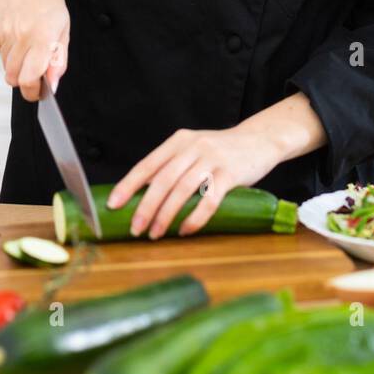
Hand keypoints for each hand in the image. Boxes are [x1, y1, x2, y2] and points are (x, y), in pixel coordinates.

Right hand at [0, 0, 70, 101]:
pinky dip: (9, 51)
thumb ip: (58, 59)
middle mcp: (21, 36)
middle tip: (36, 75)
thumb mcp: (63, 26)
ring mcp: (4, 34)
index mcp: (42, 36)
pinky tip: (18, 33)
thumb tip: (53, 83)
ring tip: (29, 46)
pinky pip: (0, 53)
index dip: (33, 92)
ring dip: (17, 65)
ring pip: (7, 68)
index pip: (30, 77)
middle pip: (14, 78)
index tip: (38, 94)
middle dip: (25, 83)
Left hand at [106, 124, 281, 239]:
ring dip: (166, 215)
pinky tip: (185, 230)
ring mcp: (213, 159)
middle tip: (135, 229)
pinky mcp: (231, 174)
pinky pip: (209, 200)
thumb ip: (172, 165)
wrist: (260, 139)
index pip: (148, 164)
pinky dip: (195, 218)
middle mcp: (194, 147)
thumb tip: (142, 195)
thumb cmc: (220, 151)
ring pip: (183, 190)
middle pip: (163, 180)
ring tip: (156, 234)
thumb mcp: (193, 149)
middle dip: (145, 207)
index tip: (113, 205)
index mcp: (179, 141)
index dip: (128, 185)